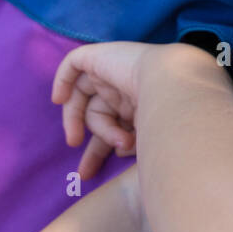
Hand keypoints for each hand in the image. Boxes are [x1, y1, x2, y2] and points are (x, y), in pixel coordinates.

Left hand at [51, 41, 156, 179]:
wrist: (174, 87)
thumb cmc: (168, 118)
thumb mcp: (149, 141)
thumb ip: (134, 146)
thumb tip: (119, 151)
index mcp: (141, 104)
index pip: (115, 126)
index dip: (99, 152)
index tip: (88, 175)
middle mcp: (128, 87)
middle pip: (97, 114)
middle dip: (90, 144)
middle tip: (83, 170)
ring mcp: (114, 70)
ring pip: (85, 96)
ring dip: (79, 122)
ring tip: (78, 141)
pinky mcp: (101, 57)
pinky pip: (74, 63)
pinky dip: (63, 79)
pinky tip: (58, 99)